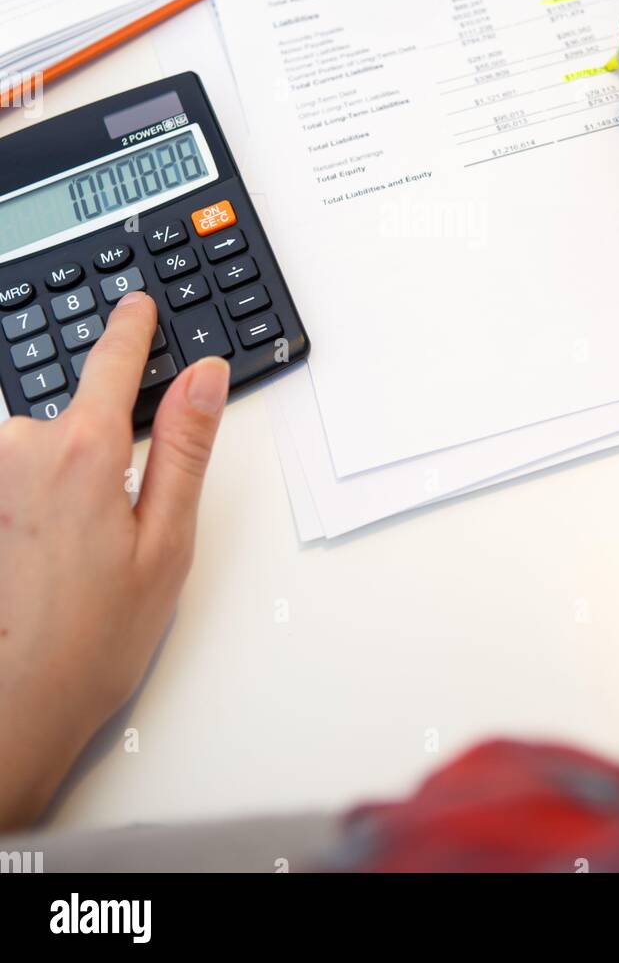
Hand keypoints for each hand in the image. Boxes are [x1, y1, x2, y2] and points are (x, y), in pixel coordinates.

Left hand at [0, 292, 228, 829]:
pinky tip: (36, 563)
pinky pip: (13, 479)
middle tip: (113, 534)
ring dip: (60, 487)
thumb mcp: (166, 540)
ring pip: (40, 452)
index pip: (113, 360)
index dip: (132, 329)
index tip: (139, 306)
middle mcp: (21, 450)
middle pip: (77, 418)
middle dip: (101, 457)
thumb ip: (185, 446)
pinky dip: (31, 507)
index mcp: (82, 451)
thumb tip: (203, 377)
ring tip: (69, 563)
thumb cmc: (91, 640)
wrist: (13, 706)